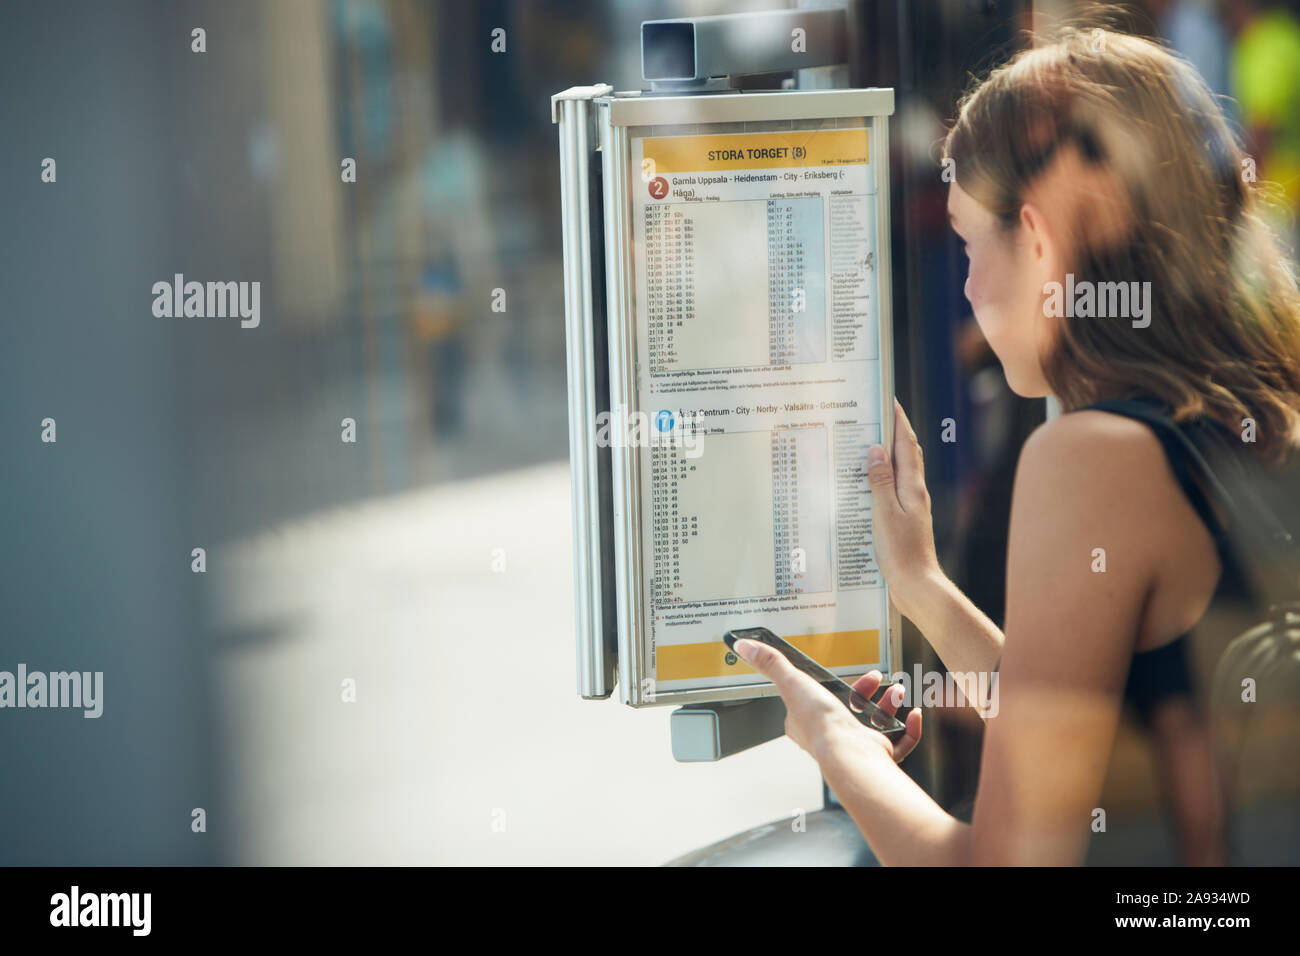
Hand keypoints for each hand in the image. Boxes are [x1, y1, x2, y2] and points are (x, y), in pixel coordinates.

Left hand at [733, 639, 922, 763]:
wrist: (849, 753)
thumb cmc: (820, 724)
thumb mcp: (793, 682)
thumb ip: (772, 663)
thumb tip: (744, 646)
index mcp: (808, 724)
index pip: (818, 700)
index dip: (835, 685)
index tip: (847, 672)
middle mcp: (831, 737)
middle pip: (852, 709)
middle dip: (868, 691)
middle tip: (876, 679)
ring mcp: (856, 747)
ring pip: (877, 723)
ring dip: (889, 704)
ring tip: (896, 693)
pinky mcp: (878, 756)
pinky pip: (900, 742)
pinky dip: (909, 728)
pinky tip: (913, 715)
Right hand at [867, 399, 942, 618]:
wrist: (916, 585)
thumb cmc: (901, 552)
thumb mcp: (884, 513)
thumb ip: (880, 480)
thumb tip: (876, 449)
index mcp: (912, 487)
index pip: (906, 444)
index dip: (898, 420)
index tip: (889, 400)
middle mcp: (914, 493)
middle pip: (906, 454)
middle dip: (894, 431)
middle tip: (876, 415)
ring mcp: (911, 507)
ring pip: (900, 471)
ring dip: (887, 453)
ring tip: (868, 441)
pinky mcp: (904, 520)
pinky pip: (893, 489)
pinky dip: (882, 477)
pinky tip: (868, 482)